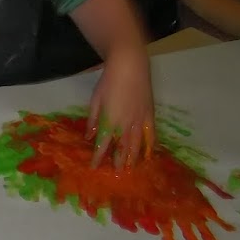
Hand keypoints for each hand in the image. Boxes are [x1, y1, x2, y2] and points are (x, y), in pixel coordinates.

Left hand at [87, 44, 153, 168]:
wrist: (130, 66)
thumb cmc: (109, 81)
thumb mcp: (95, 100)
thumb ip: (93, 119)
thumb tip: (89, 136)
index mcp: (110, 120)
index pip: (103, 144)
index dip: (99, 157)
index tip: (95, 166)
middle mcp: (126, 123)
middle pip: (122, 147)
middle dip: (119, 161)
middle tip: (116, 173)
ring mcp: (140, 119)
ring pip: (137, 143)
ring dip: (134, 157)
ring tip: (131, 168)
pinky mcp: (150, 114)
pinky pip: (151, 134)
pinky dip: (150, 146)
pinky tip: (149, 154)